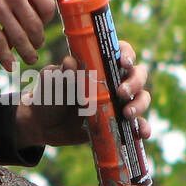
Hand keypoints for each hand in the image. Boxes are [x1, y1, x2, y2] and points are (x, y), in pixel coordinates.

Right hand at [0, 0, 55, 69]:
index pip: (47, 7)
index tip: (42, 23)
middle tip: (37, 45)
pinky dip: (6, 57)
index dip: (47, 20)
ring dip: (27, 52)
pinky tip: (9, 65)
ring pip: (20, 38)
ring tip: (30, 58)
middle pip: (35, 27)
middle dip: (38, 40)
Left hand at [15, 41, 150, 147]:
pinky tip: (142, 133)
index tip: (123, 62)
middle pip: (138, 74)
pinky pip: (136, 125)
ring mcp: (118, 102)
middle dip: (135, 81)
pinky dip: (143, 127)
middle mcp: (113, 81)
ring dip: (139, 104)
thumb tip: (70, 61)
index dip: (127, 53)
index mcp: (99, 64)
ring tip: (127, 114)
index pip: (120, 52)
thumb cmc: (49, 95)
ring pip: (141, 98)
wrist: (43, 125)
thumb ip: (62, 73)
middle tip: (121, 92)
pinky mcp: (118, 122)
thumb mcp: (52, 82)